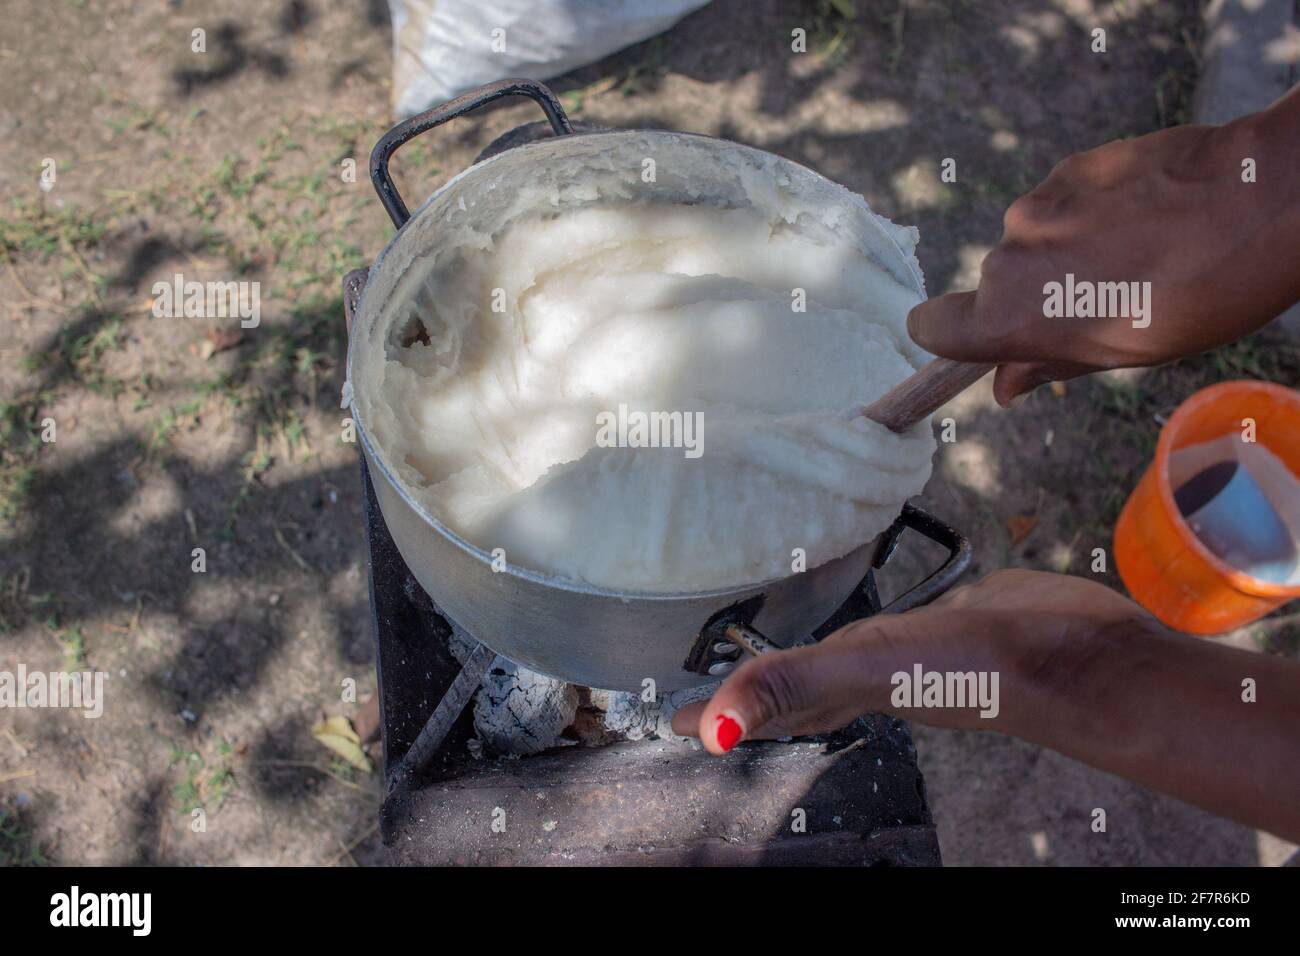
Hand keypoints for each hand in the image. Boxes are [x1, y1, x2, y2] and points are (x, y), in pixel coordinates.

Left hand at [672, 568, 1299, 840]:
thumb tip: (714, 731)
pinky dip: (865, 620)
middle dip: (748, 695)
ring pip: (837, 661)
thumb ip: (791, 687)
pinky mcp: (945, 622)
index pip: (762, 708)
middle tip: (711, 690)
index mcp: (840, 689)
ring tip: (773, 652)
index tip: (675, 718)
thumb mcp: (869, 670)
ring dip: (803, 662)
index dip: (718, 713)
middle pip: (791, 694)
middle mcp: (867, 676)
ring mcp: (907, 652)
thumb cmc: (975, 669)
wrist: (1076, 652)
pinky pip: (887, 622)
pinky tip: (869, 613)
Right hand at [906, 92, 1299, 404]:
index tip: (980, 338)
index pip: (932, 327)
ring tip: (1138, 252)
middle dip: (1039, 289)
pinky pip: (1066, 199)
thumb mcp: (1122, 351)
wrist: (1259, 200)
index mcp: (1013, 315)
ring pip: (1037, 237)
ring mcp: (1040, 203)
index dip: (948, 334)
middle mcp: (1011, 256)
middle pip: (1000, 280)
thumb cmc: (1198, 296)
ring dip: (1071, 247)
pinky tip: (1147, 214)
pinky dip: (1094, 210)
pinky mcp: (1072, 165)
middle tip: (1103, 296)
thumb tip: (1006, 385)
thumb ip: (1050, 362)